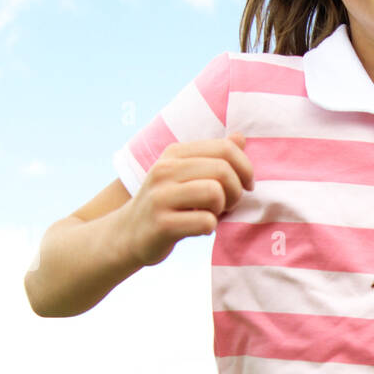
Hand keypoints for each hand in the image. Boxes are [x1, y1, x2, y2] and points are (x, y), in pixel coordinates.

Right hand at [122, 132, 254, 267]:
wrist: (127, 235)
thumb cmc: (167, 204)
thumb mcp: (184, 175)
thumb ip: (212, 157)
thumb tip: (240, 138)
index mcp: (174, 154)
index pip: (225, 148)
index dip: (245, 168)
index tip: (246, 185)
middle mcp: (165, 170)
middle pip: (223, 170)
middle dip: (236, 191)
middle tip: (228, 205)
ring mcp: (161, 197)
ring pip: (214, 193)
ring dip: (222, 208)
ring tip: (212, 215)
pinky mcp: (163, 224)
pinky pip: (206, 222)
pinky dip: (210, 228)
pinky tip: (199, 229)